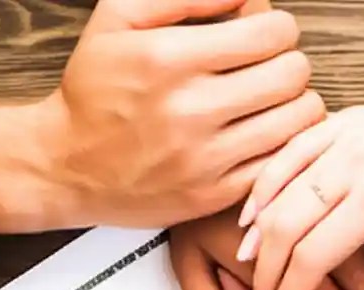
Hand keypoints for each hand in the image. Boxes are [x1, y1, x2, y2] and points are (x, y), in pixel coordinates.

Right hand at [35, 0, 324, 228]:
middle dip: (290, 63)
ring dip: (295, 104)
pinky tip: (263, 134)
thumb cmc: (96, 89)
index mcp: (169, 59)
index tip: (267, 35)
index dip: (279, 28)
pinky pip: (281, 163)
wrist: (66, 166)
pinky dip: (283, 145)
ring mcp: (205, 158)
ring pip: (297, 121)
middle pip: (292, 75)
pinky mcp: (213, 195)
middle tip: (272, 68)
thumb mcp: (119, 19)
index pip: (271, 34)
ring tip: (273, 101)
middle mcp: (189, 110)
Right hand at [234, 94, 363, 289]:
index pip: (313, 256)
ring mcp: (344, 134)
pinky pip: (286, 155)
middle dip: (264, 270)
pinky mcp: (338, 121)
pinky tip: (254, 218)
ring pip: (276, 186)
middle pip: (284, 222)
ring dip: (255, 232)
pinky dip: (263, 188)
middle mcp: (358, 160)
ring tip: (246, 267)